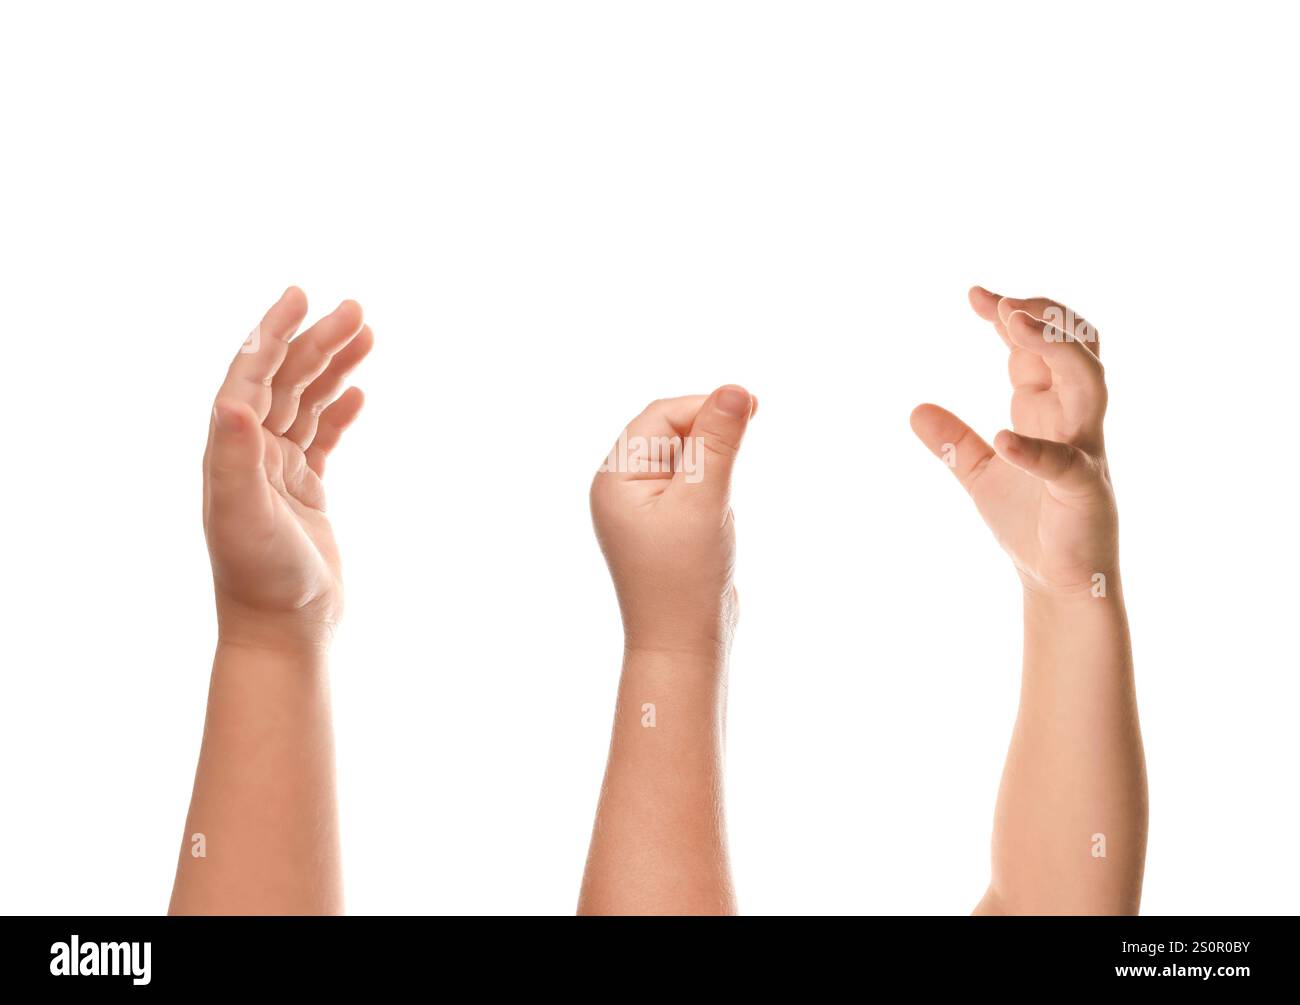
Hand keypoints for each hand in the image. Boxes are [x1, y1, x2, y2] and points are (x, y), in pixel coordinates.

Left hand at [203, 287, 373, 650]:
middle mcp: (250, 453)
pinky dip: (338, 411)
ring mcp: (278, 471)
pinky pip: (321, 437)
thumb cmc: (262, 579)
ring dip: (333, 368)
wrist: (283, 631)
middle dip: (317, 342)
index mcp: (231, 451)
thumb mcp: (245, 518)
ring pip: (306, 403)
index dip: (271, 335)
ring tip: (367, 333)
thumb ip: (235, 458)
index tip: (300, 297)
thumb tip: (230, 403)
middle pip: (284, 382)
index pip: (250, 378)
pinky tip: (358, 392)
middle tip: (355, 309)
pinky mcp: (303, 491)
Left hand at [590, 386, 756, 657]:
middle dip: (709, 431)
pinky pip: (689, 487)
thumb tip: (735, 388)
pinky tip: (722, 511)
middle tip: (752, 425)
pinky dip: (712, 485)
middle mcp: (621, 491)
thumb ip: (719, 442)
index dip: (703, 405)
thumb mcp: (705, 500)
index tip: (750, 405)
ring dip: (713, 460)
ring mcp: (642, 511)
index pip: (659, 418)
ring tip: (725, 494)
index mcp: (615, 479)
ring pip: (683, 460)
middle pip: (669, 433)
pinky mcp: (665, 528)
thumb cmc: (686, 577)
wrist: (684, 647)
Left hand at [910, 287, 1114, 596]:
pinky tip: (1003, 437)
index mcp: (1051, 409)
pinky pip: (1065, 463)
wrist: (1060, 583)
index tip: (976, 295)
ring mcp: (1086, 451)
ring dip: (1055, 350)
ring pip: (1089, 383)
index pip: (1039, 347)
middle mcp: (1075, 420)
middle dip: (1043, 316)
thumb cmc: (1032, 522)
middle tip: (1002, 303)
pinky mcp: (1086, 491)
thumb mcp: (980, 474)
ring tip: (1014, 327)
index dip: (1013, 315)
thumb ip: (953, 440)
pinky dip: (1035, 449)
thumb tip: (915, 410)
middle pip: (1076, 347)